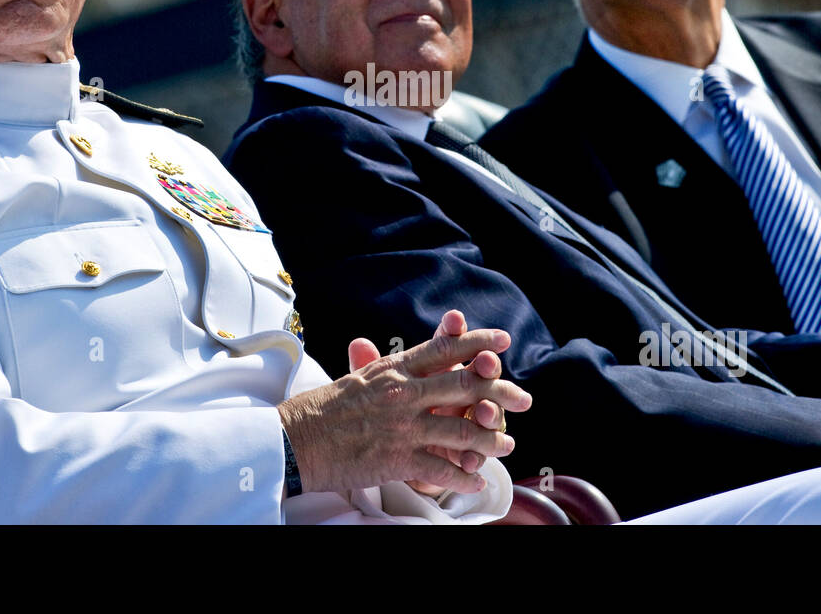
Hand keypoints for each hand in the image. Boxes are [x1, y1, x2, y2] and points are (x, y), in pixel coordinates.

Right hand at [279, 319, 531, 494]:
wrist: (295, 440)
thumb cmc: (322, 409)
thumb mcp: (358, 377)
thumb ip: (388, 367)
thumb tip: (410, 357)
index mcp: (395, 369)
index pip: (444, 349)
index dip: (477, 342)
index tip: (501, 340)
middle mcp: (404, 393)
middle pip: (465, 386)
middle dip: (501, 392)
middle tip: (525, 398)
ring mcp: (403, 427)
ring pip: (462, 430)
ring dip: (490, 440)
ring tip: (507, 445)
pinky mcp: (397, 459)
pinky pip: (441, 469)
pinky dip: (463, 476)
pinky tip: (476, 480)